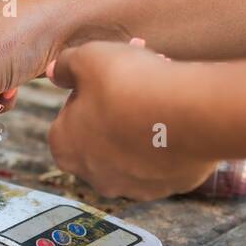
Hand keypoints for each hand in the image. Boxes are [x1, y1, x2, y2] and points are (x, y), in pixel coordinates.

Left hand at [47, 41, 216, 199]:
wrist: (189, 113)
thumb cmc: (129, 85)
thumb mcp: (88, 58)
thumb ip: (66, 65)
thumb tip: (55, 71)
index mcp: (64, 148)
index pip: (70, 115)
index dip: (91, 88)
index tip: (110, 73)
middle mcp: (93, 175)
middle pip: (103, 132)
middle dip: (118, 104)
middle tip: (142, 75)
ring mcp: (133, 186)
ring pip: (135, 147)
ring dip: (144, 122)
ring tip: (166, 92)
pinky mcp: (168, 187)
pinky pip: (166, 159)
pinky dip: (171, 139)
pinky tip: (182, 116)